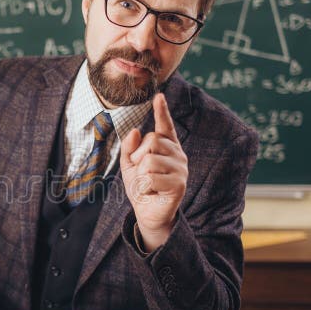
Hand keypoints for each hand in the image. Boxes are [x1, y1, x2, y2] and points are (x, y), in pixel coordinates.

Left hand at [120, 93, 187, 251]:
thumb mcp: (129, 165)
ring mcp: (180, 168)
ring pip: (149, 161)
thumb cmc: (141, 187)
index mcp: (166, 147)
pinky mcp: (179, 184)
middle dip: (138, 158)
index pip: (165, 126)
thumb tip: (135, 131)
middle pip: (151, 141)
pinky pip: (151, 177)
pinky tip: (151, 192)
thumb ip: (130, 148)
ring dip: (139, 176)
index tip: (158, 96)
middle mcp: (177, 154)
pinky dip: (144, 187)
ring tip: (147, 185)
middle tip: (141, 174)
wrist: (148, 213)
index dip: (162, 111)